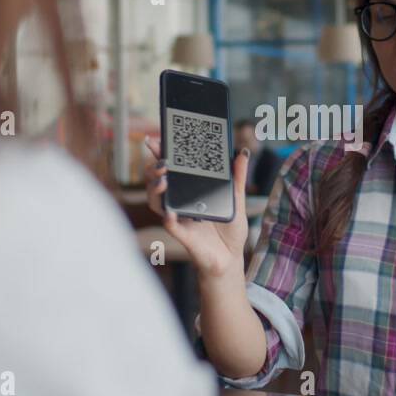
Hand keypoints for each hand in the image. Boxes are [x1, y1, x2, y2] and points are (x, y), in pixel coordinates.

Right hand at [142, 135, 249, 279]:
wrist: (232, 256)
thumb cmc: (229, 229)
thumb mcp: (237, 199)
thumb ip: (237, 177)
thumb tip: (242, 153)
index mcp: (189, 190)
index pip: (170, 168)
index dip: (160, 153)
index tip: (157, 139)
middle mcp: (179, 202)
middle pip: (156, 181)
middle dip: (153, 168)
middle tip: (163, 161)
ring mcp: (178, 218)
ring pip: (155, 202)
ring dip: (155, 190)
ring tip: (163, 181)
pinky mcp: (183, 235)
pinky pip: (170, 226)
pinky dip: (168, 218)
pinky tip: (170, 212)